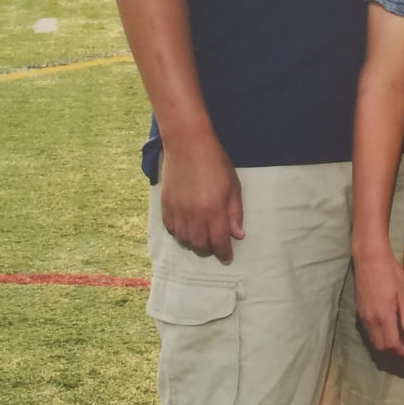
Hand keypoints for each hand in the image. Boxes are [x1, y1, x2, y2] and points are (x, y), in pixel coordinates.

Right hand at [159, 135, 243, 262]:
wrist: (187, 145)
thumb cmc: (216, 164)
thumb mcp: (233, 187)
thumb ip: (235, 213)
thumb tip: (238, 235)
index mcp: (214, 210)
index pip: (220, 241)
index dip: (224, 253)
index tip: (227, 259)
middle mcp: (194, 214)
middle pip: (200, 245)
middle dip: (209, 250)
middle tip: (215, 248)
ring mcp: (178, 211)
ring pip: (184, 240)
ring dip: (194, 244)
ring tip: (201, 240)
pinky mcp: (166, 205)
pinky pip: (171, 229)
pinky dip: (179, 234)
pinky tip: (186, 230)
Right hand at [354, 247, 403, 362]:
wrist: (369, 259)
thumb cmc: (391, 274)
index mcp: (384, 317)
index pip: (392, 344)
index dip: (402, 353)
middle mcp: (371, 320)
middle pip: (382, 346)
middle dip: (394, 352)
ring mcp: (363, 316)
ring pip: (374, 340)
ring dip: (386, 344)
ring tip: (400, 340)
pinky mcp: (359, 311)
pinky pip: (369, 331)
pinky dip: (379, 336)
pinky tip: (388, 329)